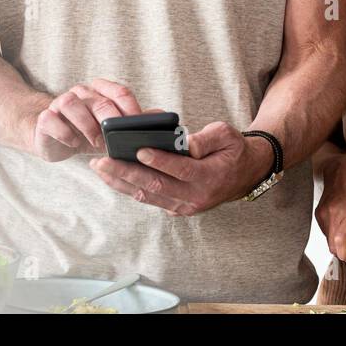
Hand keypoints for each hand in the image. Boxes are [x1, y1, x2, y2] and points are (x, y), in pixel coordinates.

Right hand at [30, 79, 141, 161]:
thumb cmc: (86, 132)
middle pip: (99, 100)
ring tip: (96, 143)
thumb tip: (163, 117)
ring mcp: (59, 103)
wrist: (52, 138)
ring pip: (71, 103)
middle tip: (116, 140)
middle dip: (110, 120)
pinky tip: (73, 144)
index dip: (131, 108)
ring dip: (87, 125)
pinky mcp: (45, 119)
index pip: (120, 91)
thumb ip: (134, 122)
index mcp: (99, 91)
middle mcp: (80, 93)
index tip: (139, 128)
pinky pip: (51, 120)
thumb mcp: (111, 129)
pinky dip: (64, 133)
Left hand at [89, 121, 272, 216]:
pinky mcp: (177, 209)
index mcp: (209, 177)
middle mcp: (195, 197)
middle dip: (126, 172)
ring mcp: (185, 206)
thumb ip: (207, 138)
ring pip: (148, 196)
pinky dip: (130, 188)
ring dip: (121, 182)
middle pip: (156, 186)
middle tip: (103, 161)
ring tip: (100, 168)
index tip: (139, 150)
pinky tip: (113, 177)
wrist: (245, 175)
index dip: (160, 160)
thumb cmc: (233, 150)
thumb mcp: (228, 135)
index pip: (181, 170)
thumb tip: (186, 143)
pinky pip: (151, 199)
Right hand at [315, 152, 345, 261]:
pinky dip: (334, 233)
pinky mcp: (318, 214)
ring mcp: (323, 215)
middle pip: (334, 248)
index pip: (341, 247)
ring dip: (340, 241)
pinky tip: (342, 221)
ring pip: (329, 241)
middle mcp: (333, 216)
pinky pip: (326, 232)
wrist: (343, 169)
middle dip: (345, 250)